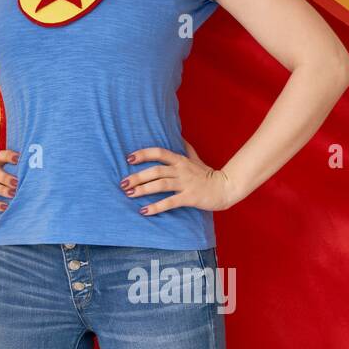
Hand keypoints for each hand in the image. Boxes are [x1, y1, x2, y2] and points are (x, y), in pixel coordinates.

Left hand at [119, 139, 237, 214]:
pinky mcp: (190, 198)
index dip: (143, 154)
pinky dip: (156, 207)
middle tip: (123, 183)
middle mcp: (181, 170)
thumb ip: (186, 149)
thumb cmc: (208, 174)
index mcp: (180, 160)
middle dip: (137, 176)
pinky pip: (170, 202)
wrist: (226, 188)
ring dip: (143, 189)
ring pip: (160, 184)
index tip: (129, 158)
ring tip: (129, 194)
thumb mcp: (196, 159)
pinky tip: (144, 211)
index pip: (159, 153)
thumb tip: (179, 136)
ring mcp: (186, 184)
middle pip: (155, 170)